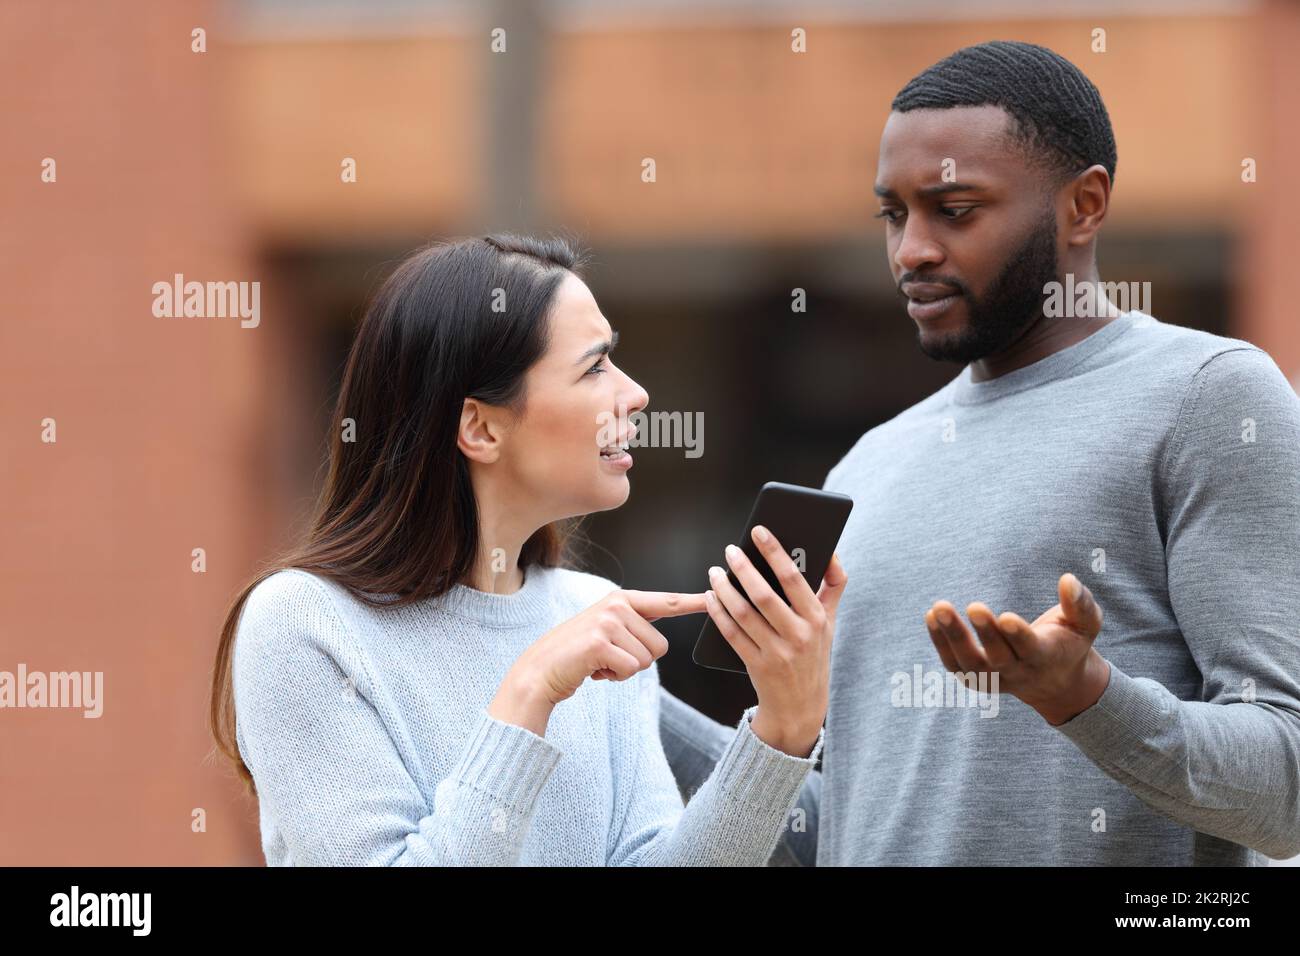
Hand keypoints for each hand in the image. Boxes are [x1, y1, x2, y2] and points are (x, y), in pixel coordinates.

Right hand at [495, 589, 706, 734]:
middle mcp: (616, 605)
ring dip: (625, 670)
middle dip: (637, 660)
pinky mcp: (600, 643)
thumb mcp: (606, 631)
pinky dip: (614, 678)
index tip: (712, 596)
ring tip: (599, 662)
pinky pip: (630, 670)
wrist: (539, 671)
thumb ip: (632, 628)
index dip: (692, 602)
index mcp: (621, 600)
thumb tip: (660, 642)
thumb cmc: (576, 655)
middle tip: (608, 657)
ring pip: (646, 660)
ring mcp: (607, 622)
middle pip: (660, 646)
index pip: (665, 601)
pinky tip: (594, 670)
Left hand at [703, 525, 846, 755]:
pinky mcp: (756, 665)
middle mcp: (798, 635)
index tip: (758, 531)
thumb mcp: (829, 621)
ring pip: (743, 613)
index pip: (794, 579)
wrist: (801, 705)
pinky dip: (718, 612)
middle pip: (764, 595)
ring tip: (715, 572)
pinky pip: (732, 633)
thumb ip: (832, 585)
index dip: (775, 552)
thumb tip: (831, 550)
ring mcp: (777, 652)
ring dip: (724, 589)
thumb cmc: (813, 653)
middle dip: (743, 568)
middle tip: (729, 550)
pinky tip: (711, 597)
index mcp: (817, 619)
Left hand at [924, 572, 1110, 725]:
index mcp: (1045, 658)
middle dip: (985, 633)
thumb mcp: (1086, 624)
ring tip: (938, 609)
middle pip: (998, 658)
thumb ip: (1080, 603)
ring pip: (970, 664)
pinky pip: (954, 663)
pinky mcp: (975, 678)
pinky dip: (940, 643)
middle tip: (974, 606)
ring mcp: (994, 678)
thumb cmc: (1069, 642)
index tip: (1006, 617)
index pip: (1029, 649)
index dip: (1017, 636)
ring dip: (953, 637)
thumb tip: (1067, 579)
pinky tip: (931, 617)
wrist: (1055, 682)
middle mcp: (1017, 672)